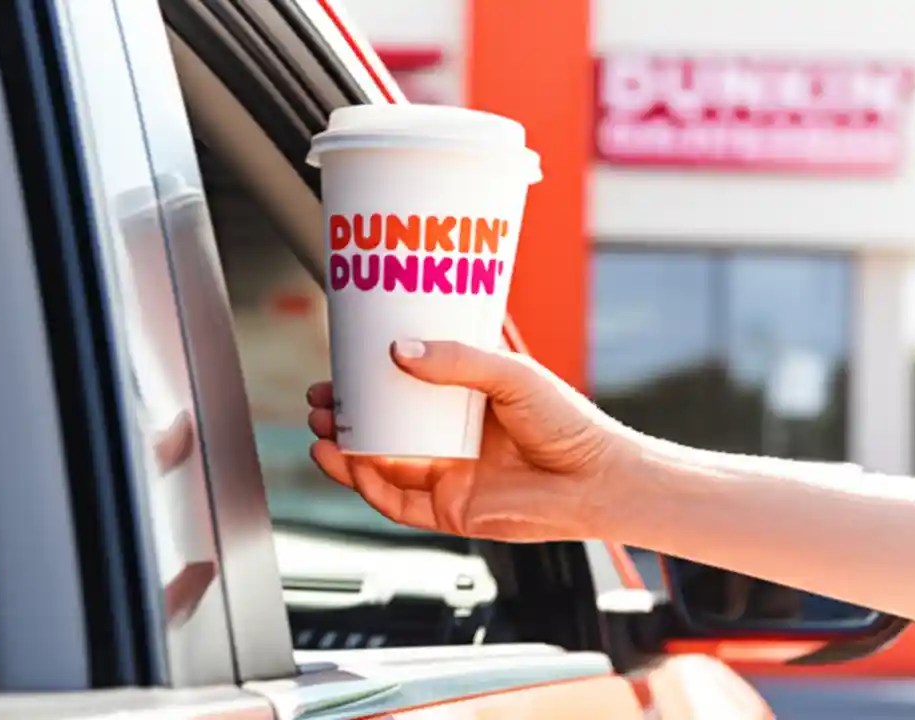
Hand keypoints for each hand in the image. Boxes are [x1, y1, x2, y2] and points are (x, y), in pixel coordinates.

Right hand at [307, 340, 634, 541]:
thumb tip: (401, 351)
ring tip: (321, 434)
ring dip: (345, 451)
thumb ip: (458, 362)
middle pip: (379, 429)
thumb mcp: (511, 374)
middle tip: (317, 402)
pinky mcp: (450, 511)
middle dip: (342, 418)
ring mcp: (447, 475)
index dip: (364, 380)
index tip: (337, 365)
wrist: (597, 480)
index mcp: (461, 401)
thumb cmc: (568, 422)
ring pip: (380, 466)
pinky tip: (350, 463)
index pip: (401, 389)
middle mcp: (448, 438)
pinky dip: (368, 486)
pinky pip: (397, 503)